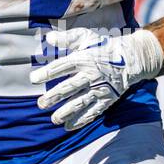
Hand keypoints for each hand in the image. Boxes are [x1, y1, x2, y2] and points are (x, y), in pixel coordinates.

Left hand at [30, 27, 162, 130]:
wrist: (130, 58)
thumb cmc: (103, 47)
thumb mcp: (86, 37)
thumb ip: (66, 38)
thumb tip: (48, 37)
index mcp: (83, 59)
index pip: (60, 67)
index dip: (46, 74)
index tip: (33, 80)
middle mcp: (90, 75)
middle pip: (68, 88)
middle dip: (53, 97)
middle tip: (41, 104)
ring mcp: (99, 89)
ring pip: (80, 102)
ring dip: (66, 112)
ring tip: (54, 119)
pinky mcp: (107, 99)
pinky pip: (93, 111)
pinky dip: (81, 120)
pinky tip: (69, 126)